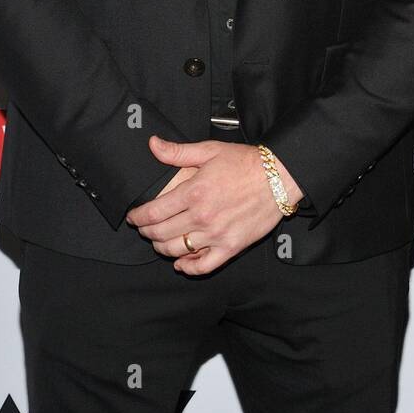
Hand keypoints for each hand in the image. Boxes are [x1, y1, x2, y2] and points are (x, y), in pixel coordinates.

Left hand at [125, 135, 303, 275]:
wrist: (278, 177)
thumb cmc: (246, 163)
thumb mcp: (210, 150)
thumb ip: (178, 152)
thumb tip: (153, 144)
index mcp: (193, 192)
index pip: (153, 212)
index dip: (138, 217)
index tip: (134, 217)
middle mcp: (202, 217)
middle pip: (160, 233)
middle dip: (146, 232)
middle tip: (144, 228)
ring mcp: (216, 234)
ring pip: (176, 251)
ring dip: (162, 248)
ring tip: (160, 241)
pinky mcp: (231, 247)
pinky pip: (203, 266)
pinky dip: (187, 267)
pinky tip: (181, 262)